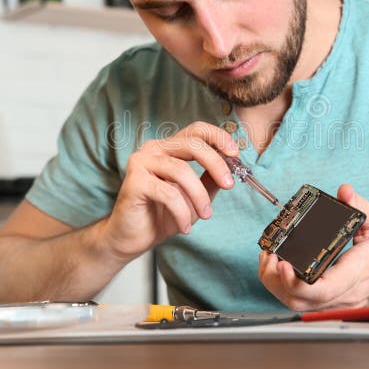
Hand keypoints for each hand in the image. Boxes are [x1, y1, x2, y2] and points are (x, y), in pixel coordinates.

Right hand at [100, 121, 237, 259]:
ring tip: (205, 215)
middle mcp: (153, 149)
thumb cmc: (162, 215)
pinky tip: (185, 227)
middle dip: (216, 164)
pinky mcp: (134, 182)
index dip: (218, 137)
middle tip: (229, 184)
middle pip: (192, 145)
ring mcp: (141, 163)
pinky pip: (168, 193)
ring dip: (199, 196)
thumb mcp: (195, 196)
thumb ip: (210, 178)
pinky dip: (181, 212)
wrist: (132, 238)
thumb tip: (232, 166)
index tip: (235, 153)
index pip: (196, 130)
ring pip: (181, 171)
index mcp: (169, 148)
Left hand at [258, 184, 368, 310]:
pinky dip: (284, 287)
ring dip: (277, 285)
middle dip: (277, 281)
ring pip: (299, 305)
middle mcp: (347, 292)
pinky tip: (277, 269)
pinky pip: (303, 301)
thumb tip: (344, 192)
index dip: (297, 282)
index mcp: (358, 272)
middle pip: (302, 301)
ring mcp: (339, 299)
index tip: (283, 265)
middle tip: (269, 257)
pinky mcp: (333, 299)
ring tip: (268, 260)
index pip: (323, 289)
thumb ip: (360, 205)